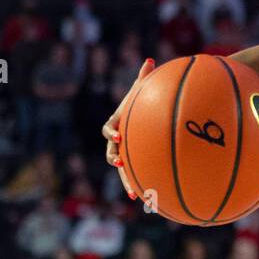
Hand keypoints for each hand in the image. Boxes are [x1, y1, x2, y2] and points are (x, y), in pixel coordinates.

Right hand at [103, 58, 154, 197]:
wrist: (144, 117)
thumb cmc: (143, 103)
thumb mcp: (144, 91)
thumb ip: (145, 78)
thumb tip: (150, 60)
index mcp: (117, 123)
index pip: (109, 128)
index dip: (112, 132)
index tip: (119, 135)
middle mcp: (117, 140)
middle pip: (111, 151)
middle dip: (114, 157)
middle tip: (121, 162)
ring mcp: (124, 152)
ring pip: (122, 169)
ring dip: (126, 179)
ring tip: (134, 191)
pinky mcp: (134, 162)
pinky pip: (135, 175)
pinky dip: (138, 185)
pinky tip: (146, 198)